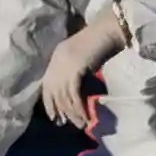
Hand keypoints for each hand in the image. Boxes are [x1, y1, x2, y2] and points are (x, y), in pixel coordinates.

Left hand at [41, 4, 127, 126]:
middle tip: (67, 124)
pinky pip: (74, 96)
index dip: (49, 103)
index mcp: (55, 58)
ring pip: (64, 97)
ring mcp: (63, 66)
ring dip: (73, 113)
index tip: (54, 117)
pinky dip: (79, 108)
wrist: (108, 30)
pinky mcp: (74, 71)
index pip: (47, 86)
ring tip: (80, 125)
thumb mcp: (80, 56)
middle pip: (54, 93)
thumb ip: (73, 70)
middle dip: (60, 111)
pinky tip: (85, 117)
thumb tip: (73, 91)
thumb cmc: (99, 41)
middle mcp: (56, 63)